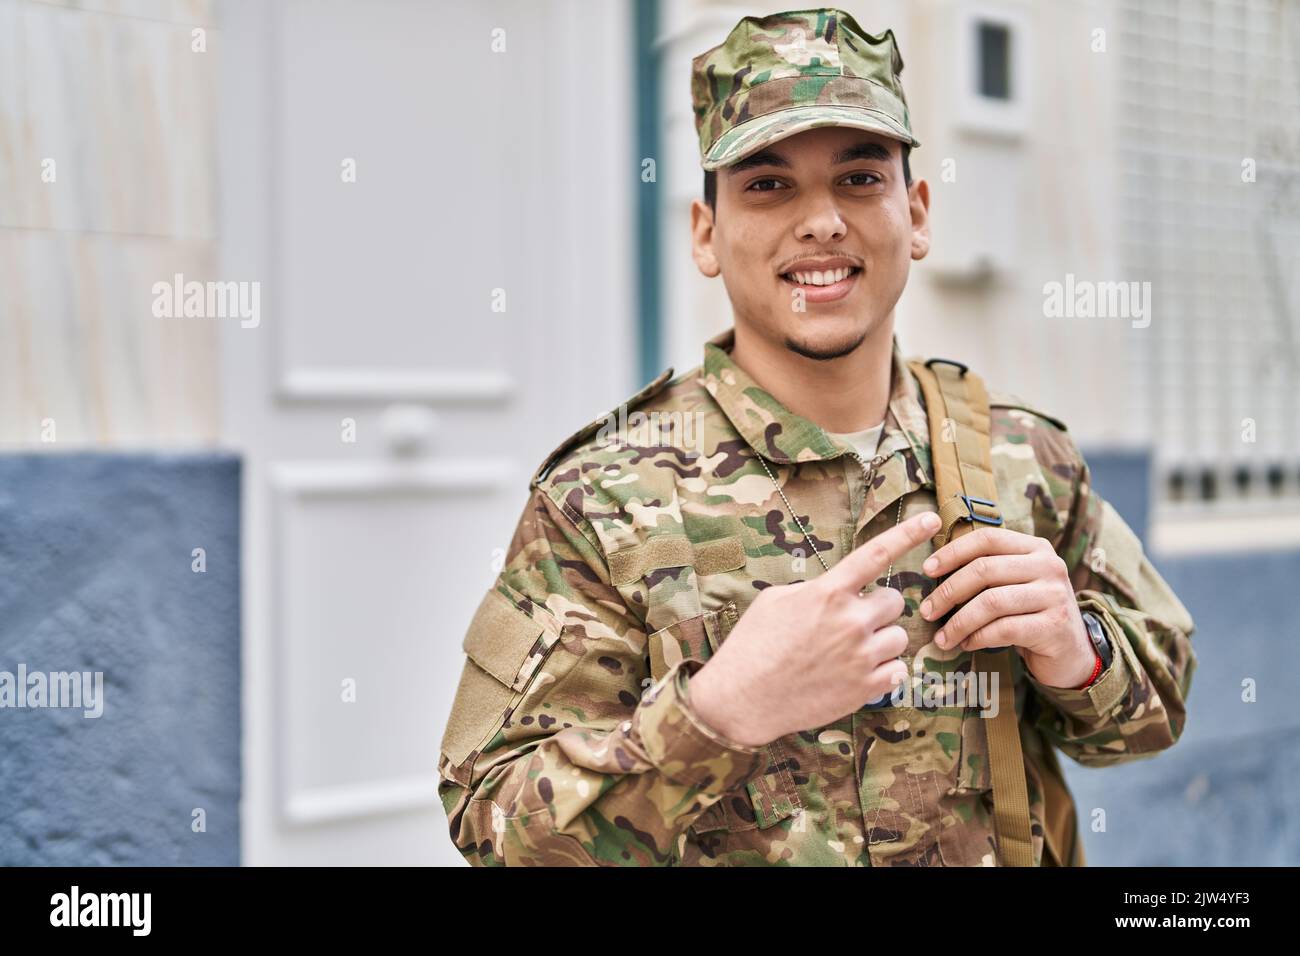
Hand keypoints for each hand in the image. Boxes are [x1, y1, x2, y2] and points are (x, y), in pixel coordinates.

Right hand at [688, 510, 941, 747]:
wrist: (742, 698)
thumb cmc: (752, 645)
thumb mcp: (776, 600)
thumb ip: (815, 590)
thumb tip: (837, 590)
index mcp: (828, 593)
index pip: (876, 554)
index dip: (908, 534)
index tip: (933, 520)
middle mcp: (850, 621)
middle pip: (894, 601)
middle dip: (876, 609)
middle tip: (849, 623)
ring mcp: (861, 656)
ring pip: (899, 637)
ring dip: (881, 641)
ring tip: (849, 652)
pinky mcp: (865, 688)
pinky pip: (898, 670)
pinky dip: (882, 671)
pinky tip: (855, 673)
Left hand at [918, 527, 1095, 688]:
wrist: (1071, 652)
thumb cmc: (1030, 614)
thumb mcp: (1014, 584)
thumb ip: (987, 571)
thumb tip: (932, 569)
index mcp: (1036, 548)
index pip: (987, 539)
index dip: (953, 552)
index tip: (927, 570)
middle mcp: (1049, 566)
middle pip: (984, 569)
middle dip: (948, 591)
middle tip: (927, 611)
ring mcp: (1054, 595)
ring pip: (991, 602)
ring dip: (959, 622)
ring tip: (942, 637)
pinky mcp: (1054, 626)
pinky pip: (1004, 629)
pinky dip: (978, 638)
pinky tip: (966, 644)